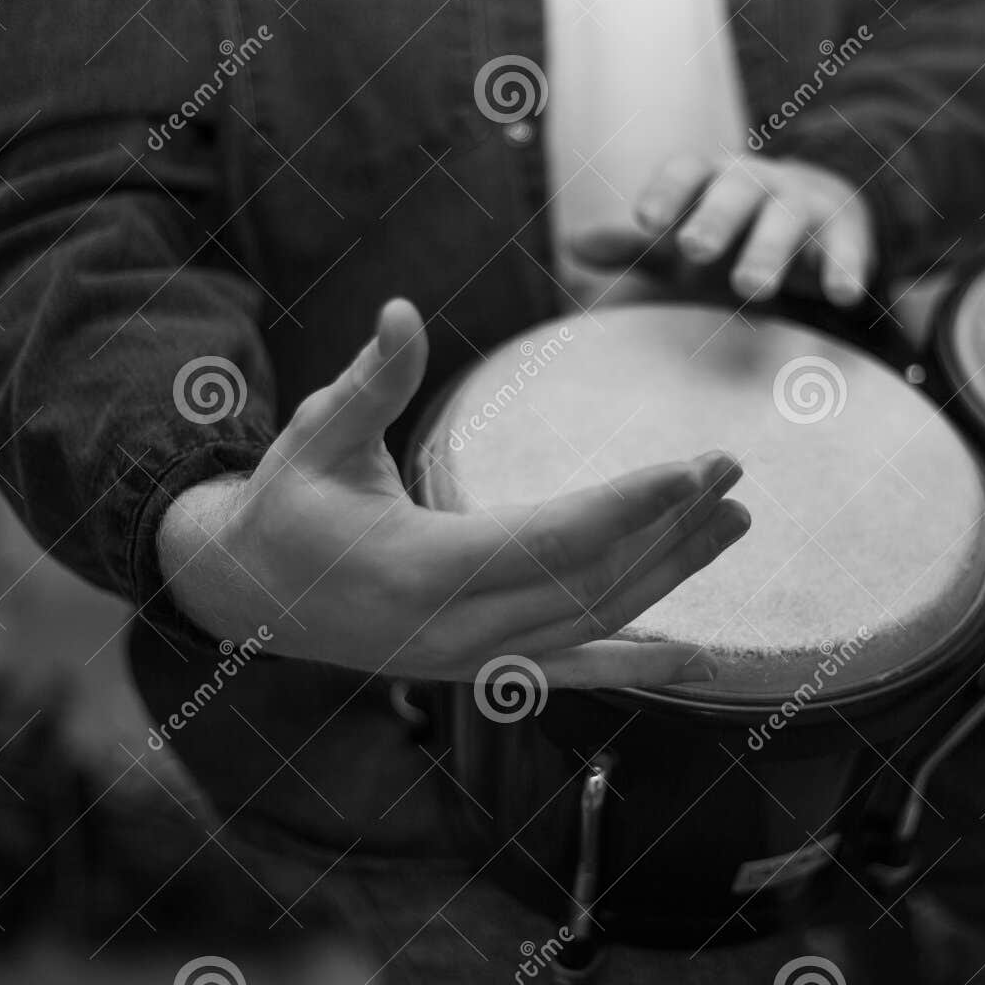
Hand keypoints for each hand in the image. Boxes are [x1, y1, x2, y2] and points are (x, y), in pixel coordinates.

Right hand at [158, 299, 750, 686]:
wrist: (251, 597)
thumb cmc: (288, 504)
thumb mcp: (316, 438)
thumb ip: (369, 382)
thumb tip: (399, 311)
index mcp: (414, 568)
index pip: (549, 540)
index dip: (630, 505)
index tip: (696, 469)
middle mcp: (452, 631)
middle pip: (590, 582)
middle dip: (670, 529)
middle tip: (732, 473)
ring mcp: (470, 663)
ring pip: (592, 624)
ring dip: (670, 576)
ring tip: (734, 523)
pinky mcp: (478, 673)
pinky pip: (570, 671)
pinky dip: (633, 665)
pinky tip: (692, 656)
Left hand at [569, 154, 875, 307]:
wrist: (818, 211)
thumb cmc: (734, 234)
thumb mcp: (684, 239)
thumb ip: (634, 248)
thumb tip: (572, 248)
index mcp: (711, 178)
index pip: (686, 173)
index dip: (666, 194)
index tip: (645, 222)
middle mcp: (756, 183)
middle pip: (735, 194)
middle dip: (715, 220)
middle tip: (693, 250)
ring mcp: (803, 203)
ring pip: (786, 221)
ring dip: (769, 252)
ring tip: (752, 291)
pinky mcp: (845, 230)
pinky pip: (846, 247)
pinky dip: (845, 269)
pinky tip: (842, 296)